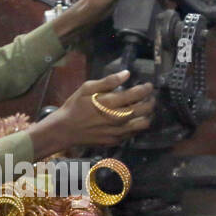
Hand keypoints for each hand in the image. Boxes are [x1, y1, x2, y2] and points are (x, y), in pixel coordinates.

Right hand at [28, 70, 155, 157]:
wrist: (65, 129)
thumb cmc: (75, 106)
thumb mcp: (87, 88)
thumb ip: (108, 81)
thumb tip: (126, 74)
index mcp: (109, 103)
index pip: (136, 94)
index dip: (146, 89)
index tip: (149, 85)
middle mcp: (116, 118)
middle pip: (144, 110)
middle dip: (151, 101)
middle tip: (150, 97)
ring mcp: (117, 132)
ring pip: (142, 124)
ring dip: (147, 115)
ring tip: (145, 109)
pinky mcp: (115, 141)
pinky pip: (133, 133)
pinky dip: (137, 125)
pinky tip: (133, 119)